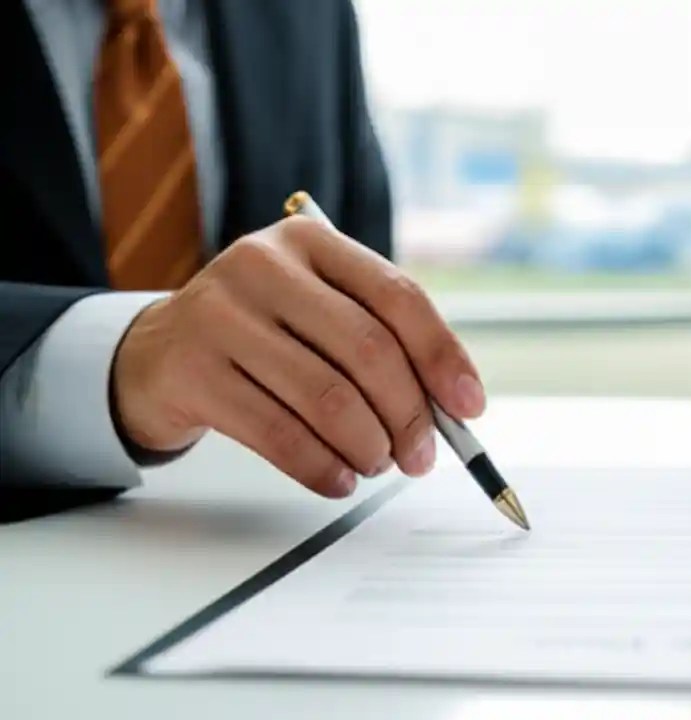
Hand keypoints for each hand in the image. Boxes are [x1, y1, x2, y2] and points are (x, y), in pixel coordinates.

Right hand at [112, 216, 484, 497]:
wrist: (158, 352)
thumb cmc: (264, 335)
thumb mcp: (319, 312)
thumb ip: (382, 343)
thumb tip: (452, 409)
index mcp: (310, 242)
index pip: (398, 296)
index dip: (442, 356)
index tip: (469, 407)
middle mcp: (262, 265)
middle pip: (368, 349)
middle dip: (409, 414)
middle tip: (421, 456)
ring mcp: (220, 315)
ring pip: (326, 396)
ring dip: (368, 446)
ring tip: (377, 465)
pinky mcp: (191, 371)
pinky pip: (278, 433)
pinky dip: (321, 467)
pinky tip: (339, 480)